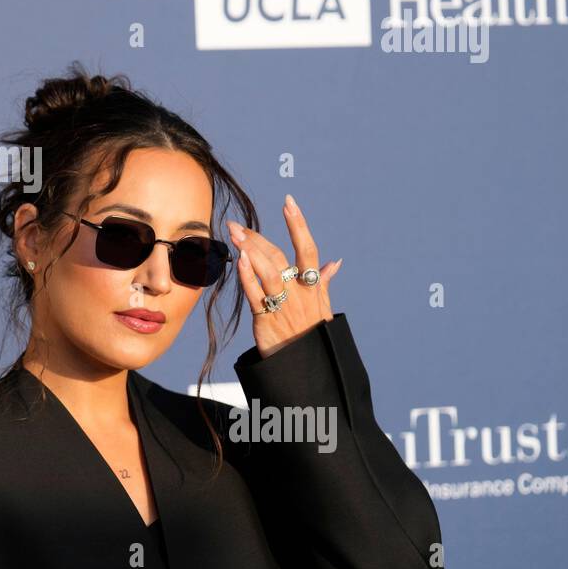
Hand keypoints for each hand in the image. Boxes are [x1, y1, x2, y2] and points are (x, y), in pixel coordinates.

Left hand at [228, 194, 342, 358]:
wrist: (306, 366)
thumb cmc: (312, 334)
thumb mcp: (323, 307)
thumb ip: (324, 282)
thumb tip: (334, 263)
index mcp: (312, 286)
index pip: (307, 249)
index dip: (298, 225)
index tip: (289, 202)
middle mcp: (299, 292)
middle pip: (279, 257)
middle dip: (257, 237)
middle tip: (236, 223)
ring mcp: (283, 305)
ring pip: (267, 271)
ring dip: (249, 250)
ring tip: (233, 234)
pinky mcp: (267, 319)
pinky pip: (255, 294)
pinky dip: (247, 276)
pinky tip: (238, 260)